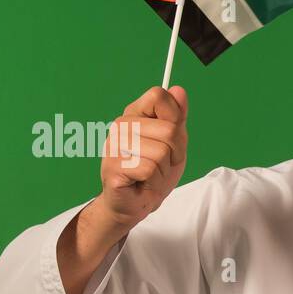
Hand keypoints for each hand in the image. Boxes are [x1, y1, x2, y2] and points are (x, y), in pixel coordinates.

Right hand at [96, 85, 189, 230]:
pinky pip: (149, 169)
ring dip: (164, 170)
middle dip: (176, 152)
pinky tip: (143, 183)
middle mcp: (121, 125)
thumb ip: (177, 117)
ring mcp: (115, 146)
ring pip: (161, 152)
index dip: (175, 119)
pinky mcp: (114, 167)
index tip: (170, 138)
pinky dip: (153, 181)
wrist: (135, 203)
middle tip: (162, 164)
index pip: (158, 96)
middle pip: (169, 129)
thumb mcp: (174, 143)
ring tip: (151, 174)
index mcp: (135, 114)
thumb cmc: (153, 172)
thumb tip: (178, 89)